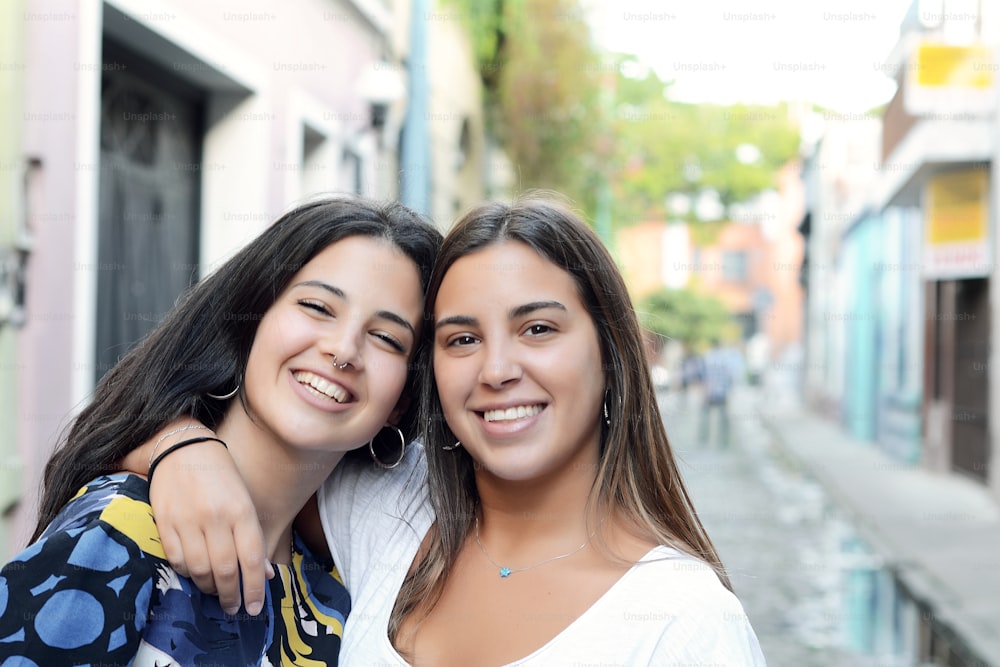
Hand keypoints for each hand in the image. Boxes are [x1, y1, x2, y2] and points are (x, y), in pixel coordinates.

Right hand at [137, 422, 272, 614]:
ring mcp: (188, 521)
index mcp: (241, 511)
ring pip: (199, 570)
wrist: (182, 446)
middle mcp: (216, 518)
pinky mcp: (165, 522)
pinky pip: (176, 560)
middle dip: (231, 596)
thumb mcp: (245, 500)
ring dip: (209, 588)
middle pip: (226, 570)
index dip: (255, 588)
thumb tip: (265, 573)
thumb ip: (253, 536)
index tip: (255, 607)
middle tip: (234, 608)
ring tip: (216, 593)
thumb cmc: (221, 475)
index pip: (253, 559)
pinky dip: (186, 573)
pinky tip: (194, 574)